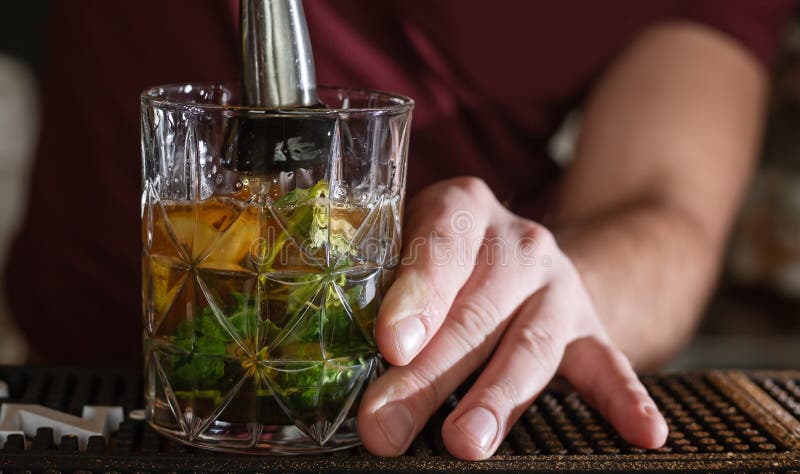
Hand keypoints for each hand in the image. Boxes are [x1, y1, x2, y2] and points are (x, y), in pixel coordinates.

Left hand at [357, 177, 668, 459]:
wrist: (519, 251)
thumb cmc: (443, 253)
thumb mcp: (404, 244)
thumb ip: (381, 286)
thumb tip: (341, 360)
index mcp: (463, 209)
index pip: (437, 249)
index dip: (415, 297)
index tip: (390, 344)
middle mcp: (518, 243)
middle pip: (473, 314)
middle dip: (427, 376)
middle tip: (386, 425)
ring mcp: (559, 288)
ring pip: (528, 347)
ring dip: (496, 398)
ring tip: (466, 441)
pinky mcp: (589, 329)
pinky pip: (610, 364)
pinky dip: (625, 400)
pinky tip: (643, 434)